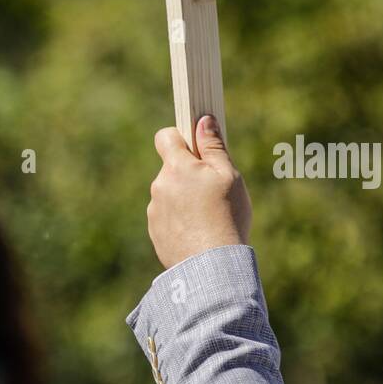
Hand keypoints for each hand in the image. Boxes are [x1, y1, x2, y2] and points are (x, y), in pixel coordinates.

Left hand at [147, 115, 252, 269]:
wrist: (211, 264)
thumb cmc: (226, 214)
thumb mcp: (228, 175)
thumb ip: (213, 146)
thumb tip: (203, 120)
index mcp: (175, 167)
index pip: (165, 137)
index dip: (180, 137)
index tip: (195, 146)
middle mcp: (158, 186)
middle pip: (171, 169)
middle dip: (188, 174)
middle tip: (213, 190)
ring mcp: (154, 211)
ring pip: (170, 195)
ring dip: (184, 198)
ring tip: (208, 216)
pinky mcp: (155, 232)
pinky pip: (168, 218)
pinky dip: (181, 220)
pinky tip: (199, 232)